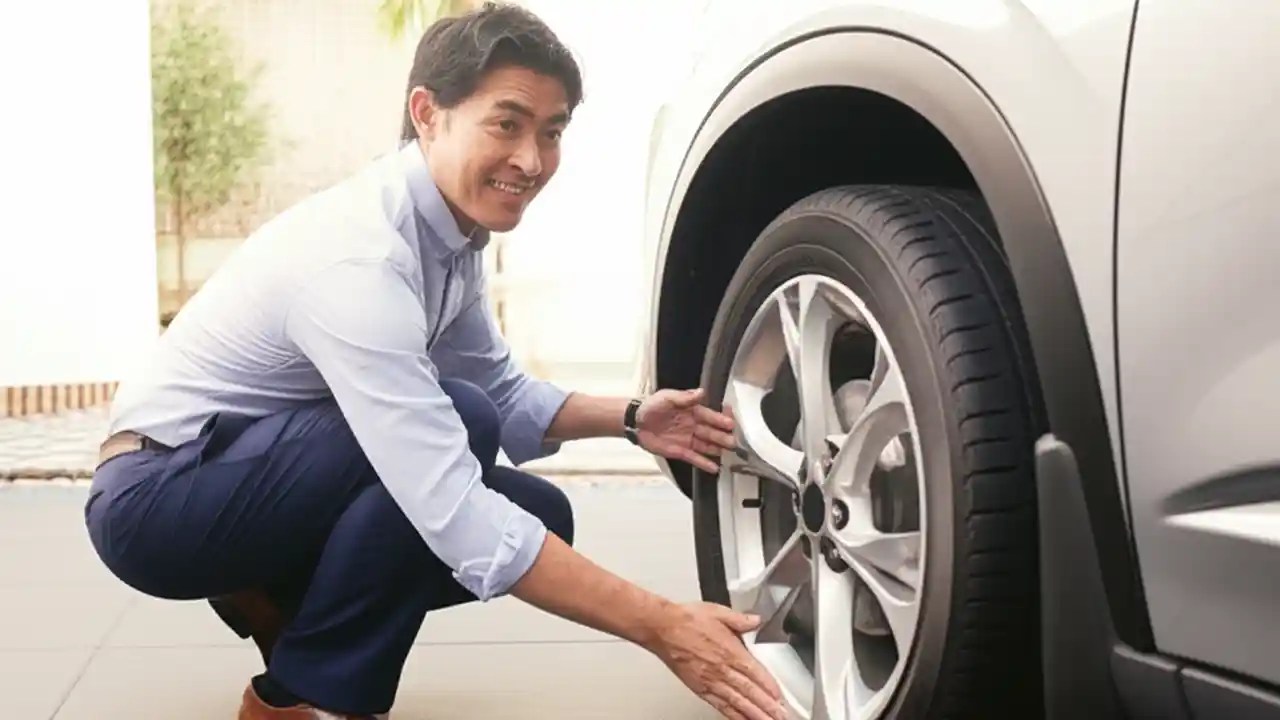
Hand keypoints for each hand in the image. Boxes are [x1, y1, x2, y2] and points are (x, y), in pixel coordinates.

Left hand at [636, 388, 736, 472]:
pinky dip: (704, 463)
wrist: (634, 421)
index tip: (731, 423)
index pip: (710, 416)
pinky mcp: (680, 451)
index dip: (720, 420)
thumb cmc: (651, 406)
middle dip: (723, 436)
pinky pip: (694, 457)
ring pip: (706, 445)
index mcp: (692, 410)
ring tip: (729, 453)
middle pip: (711, 432)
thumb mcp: (667, 397)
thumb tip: (702, 392)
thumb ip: (685, 397)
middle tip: (734, 441)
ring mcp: (687, 439)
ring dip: (717, 449)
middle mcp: (692, 425)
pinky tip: (715, 467)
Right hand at [648, 602, 787, 719]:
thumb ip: (740, 619)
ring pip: (737, 702)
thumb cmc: (686, 619)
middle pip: (749, 691)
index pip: (755, 672)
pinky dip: (733, 715)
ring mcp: (710, 681)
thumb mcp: (719, 612)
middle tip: (781, 717)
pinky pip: (720, 705)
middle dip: (767, 706)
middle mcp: (722, 669)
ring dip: (754, 714)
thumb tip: (755, 620)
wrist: (662, 628)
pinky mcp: (699, 688)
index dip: (770, 686)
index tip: (780, 697)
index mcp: (730, 651)